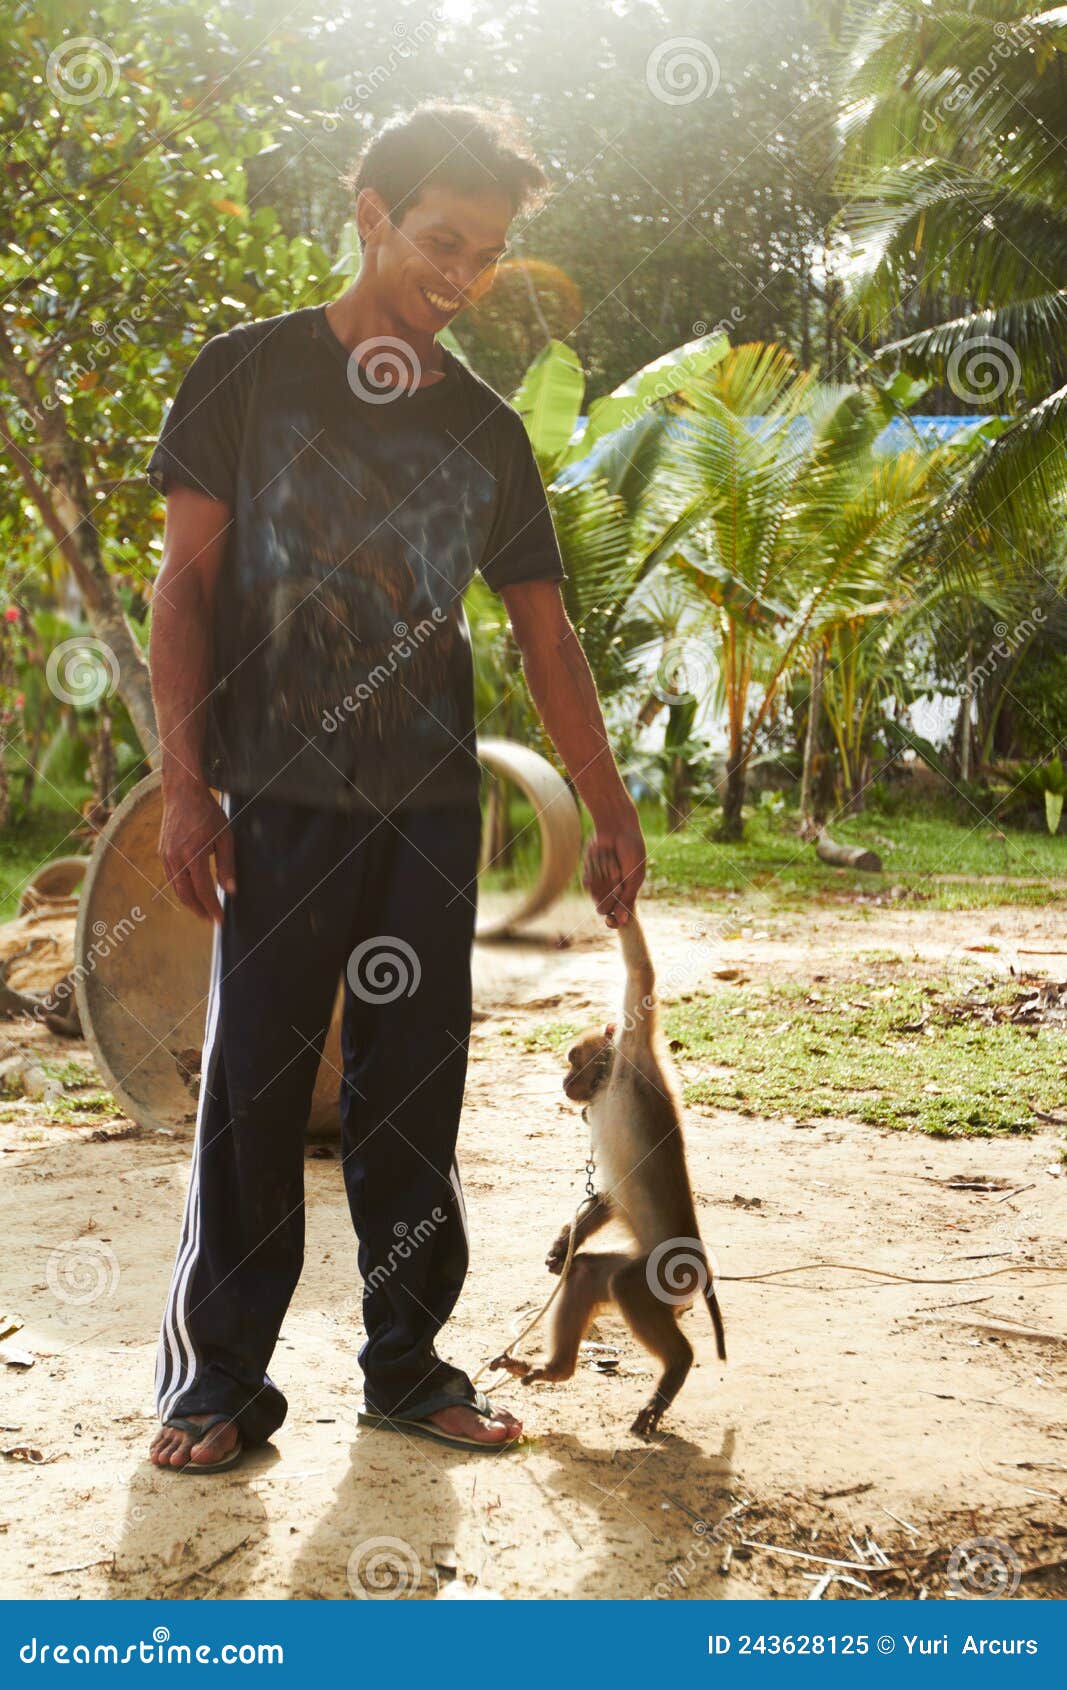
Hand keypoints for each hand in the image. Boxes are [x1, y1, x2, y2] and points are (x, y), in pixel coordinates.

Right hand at [158, 780, 235, 923]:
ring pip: (176, 888)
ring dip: (189, 901)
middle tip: (211, 919)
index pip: (203, 890)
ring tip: (202, 909)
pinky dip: (181, 888)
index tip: (220, 919)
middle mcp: (176, 857)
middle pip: (186, 894)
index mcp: (194, 854)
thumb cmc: (208, 813)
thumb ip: (227, 865)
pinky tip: (191, 891)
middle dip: (199, 910)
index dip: (212, 907)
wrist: (182, 793)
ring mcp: (166, 856)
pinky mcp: (162, 853)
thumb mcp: (225, 837)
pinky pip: (171, 877)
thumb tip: (230, 890)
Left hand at [582, 808, 645, 926]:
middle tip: (615, 885)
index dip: (614, 922)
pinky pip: (588, 883)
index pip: (618, 916)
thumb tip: (624, 922)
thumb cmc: (631, 852)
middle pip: (603, 909)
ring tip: (613, 863)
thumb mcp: (634, 877)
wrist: (618, 830)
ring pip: (595, 897)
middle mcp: (611, 891)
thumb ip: (628, 899)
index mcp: (626, 894)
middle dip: (608, 901)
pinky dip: (596, 873)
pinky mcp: (589, 872)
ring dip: (605, 882)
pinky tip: (604, 859)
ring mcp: (599, 882)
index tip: (612, 921)